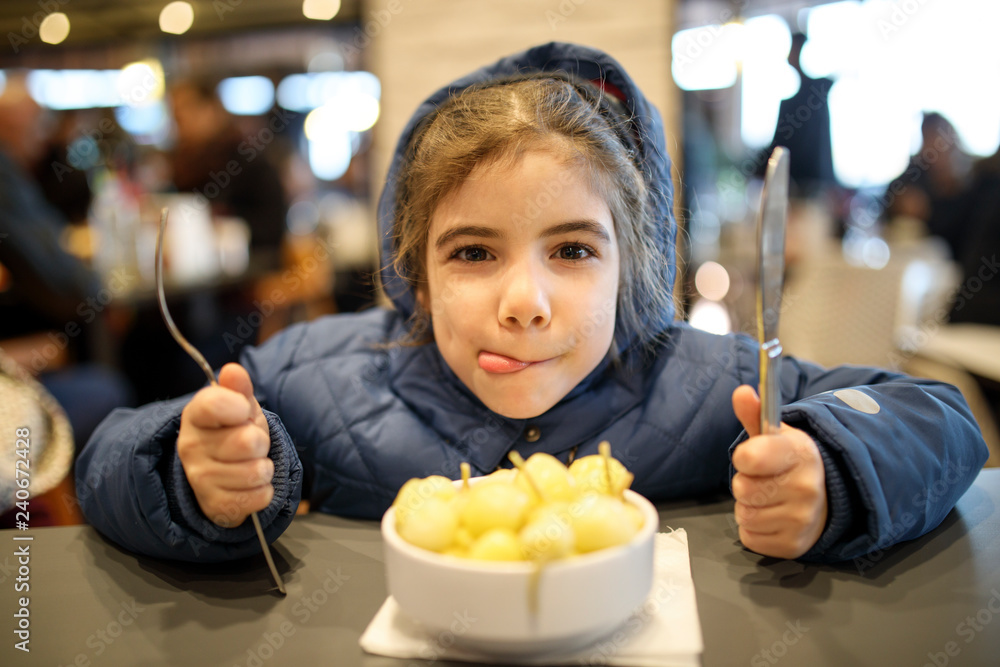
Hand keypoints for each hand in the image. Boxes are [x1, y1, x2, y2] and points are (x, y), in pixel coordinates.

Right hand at [178, 363, 272, 527]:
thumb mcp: (239, 406)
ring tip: (251, 463)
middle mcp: (191, 447)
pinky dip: (264, 491)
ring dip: (264, 468)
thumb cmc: (234, 431)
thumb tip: (233, 370)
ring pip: (256, 471)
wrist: (222, 472)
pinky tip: (250, 486)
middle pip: (248, 441)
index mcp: (195, 415)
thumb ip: (238, 388)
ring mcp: (200, 479)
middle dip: (260, 441)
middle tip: (251, 443)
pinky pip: (259, 497)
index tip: (243, 411)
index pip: (213, 403)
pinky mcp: (215, 506)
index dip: (238, 406)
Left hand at [730, 385, 827, 558]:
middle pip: (742, 489)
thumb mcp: (774, 434)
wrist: (824, 497)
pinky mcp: (793, 545)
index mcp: (800, 454)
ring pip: (744, 515)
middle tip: (765, 479)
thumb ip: (754, 414)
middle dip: (747, 484)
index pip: (750, 457)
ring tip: (770, 498)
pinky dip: (755, 529)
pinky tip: (773, 517)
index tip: (751, 457)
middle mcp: (805, 488)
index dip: (743, 457)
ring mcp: (802, 519)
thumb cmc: (789, 462)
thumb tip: (741, 392)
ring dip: (750, 507)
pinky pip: (749, 537)